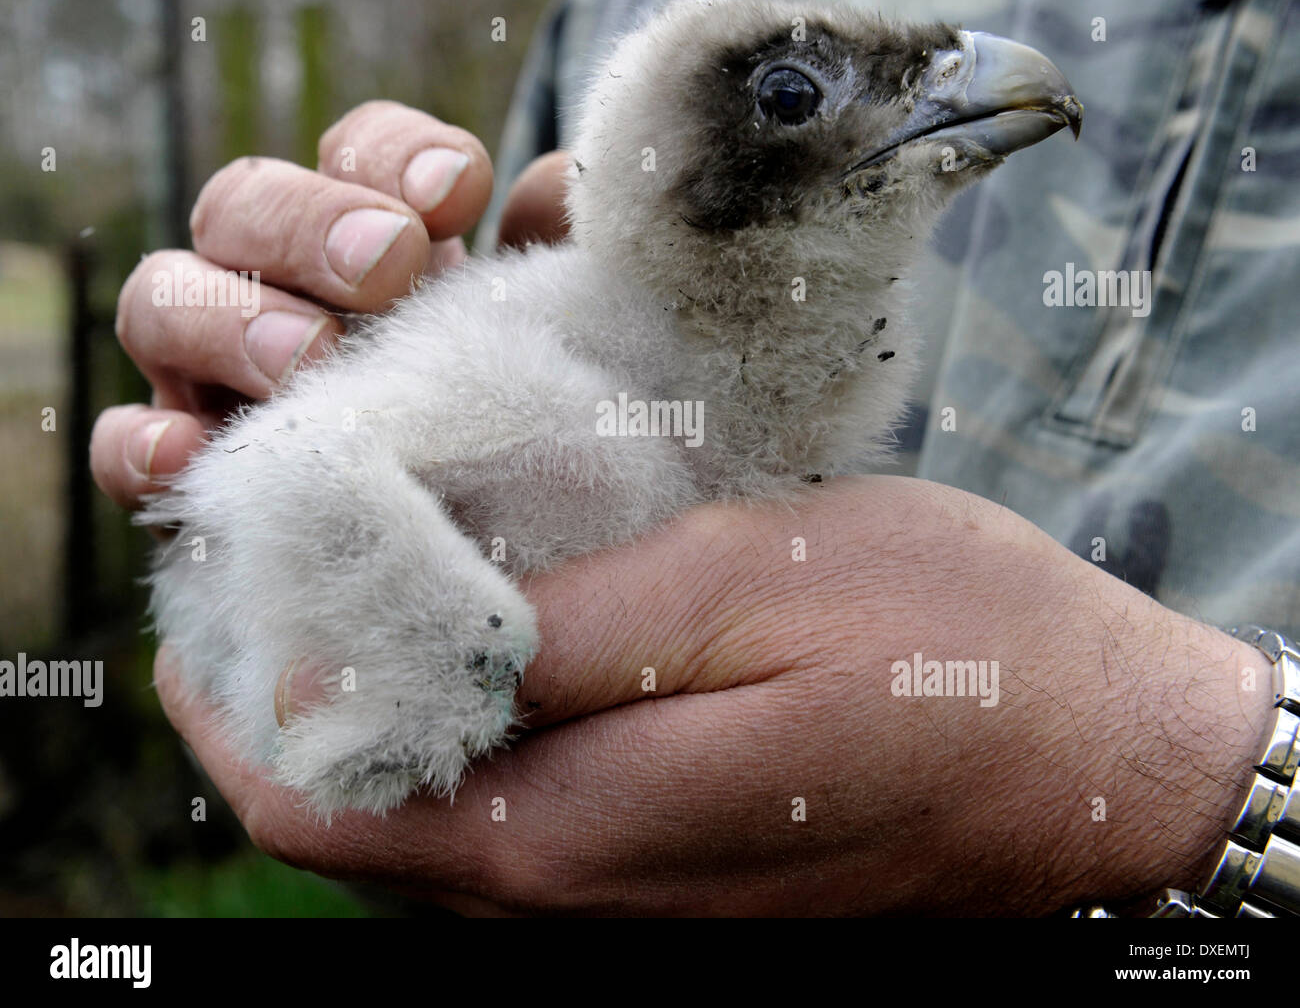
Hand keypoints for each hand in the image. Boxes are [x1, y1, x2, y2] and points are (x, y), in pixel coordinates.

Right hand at [90, 102, 568, 509]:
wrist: (485, 565)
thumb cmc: (516, 440)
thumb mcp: (549, 349)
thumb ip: (555, 261)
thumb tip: (552, 190)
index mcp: (375, 241)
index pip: (357, 152)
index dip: (395, 154)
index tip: (460, 193)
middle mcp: (281, 290)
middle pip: (242, 203)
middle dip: (311, 224)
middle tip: (387, 267)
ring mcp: (216, 380)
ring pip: (162, 299)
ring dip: (229, 316)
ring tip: (309, 359)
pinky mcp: (190, 480)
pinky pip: (122, 449)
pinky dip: (138, 445)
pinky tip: (189, 453)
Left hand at [155, 475, 1270, 915]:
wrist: (1092, 765)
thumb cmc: (947, 654)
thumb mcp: (743, 591)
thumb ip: (547, 635)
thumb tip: (367, 652)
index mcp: (565, 832)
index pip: (313, 799)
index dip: (232, 696)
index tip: (208, 588)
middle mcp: (569, 890)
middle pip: (351, 816)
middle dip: (283, 696)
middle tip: (280, 561)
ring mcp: (619, 889)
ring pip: (423, 816)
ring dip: (368, 706)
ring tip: (364, 579)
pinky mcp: (666, 861)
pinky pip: (508, 809)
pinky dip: (458, 726)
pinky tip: (488, 634)